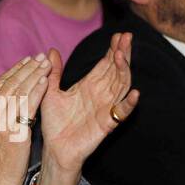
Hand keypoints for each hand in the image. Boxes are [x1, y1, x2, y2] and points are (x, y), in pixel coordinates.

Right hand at [0, 54, 50, 184]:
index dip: (13, 71)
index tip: (26, 62)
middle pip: (8, 84)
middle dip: (26, 68)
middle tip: (40, 57)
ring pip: (18, 91)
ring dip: (34, 74)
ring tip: (46, 64)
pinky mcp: (13, 134)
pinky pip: (26, 107)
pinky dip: (36, 91)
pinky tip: (46, 82)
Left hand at [38, 33, 139, 171]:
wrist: (54, 149)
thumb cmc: (54, 123)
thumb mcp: (51, 93)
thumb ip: (53, 73)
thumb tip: (51, 50)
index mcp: (89, 86)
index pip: (105, 64)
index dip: (113, 50)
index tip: (118, 35)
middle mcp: (101, 95)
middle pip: (116, 70)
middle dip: (122, 54)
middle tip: (127, 37)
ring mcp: (105, 108)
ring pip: (120, 86)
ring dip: (123, 72)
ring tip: (122, 56)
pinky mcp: (106, 124)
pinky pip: (121, 113)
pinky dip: (128, 104)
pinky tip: (134, 94)